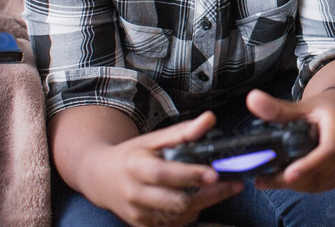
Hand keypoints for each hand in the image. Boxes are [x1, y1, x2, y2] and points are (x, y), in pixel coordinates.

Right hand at [83, 111, 244, 226]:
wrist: (101, 178)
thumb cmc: (132, 155)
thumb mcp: (154, 139)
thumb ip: (182, 132)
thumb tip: (209, 119)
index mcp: (135, 167)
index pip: (165, 175)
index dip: (191, 175)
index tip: (214, 173)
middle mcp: (135, 194)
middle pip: (177, 201)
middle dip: (209, 194)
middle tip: (233, 184)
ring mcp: (138, 214)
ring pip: (179, 216)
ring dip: (206, 203)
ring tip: (224, 189)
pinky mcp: (143, 226)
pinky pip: (175, 224)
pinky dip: (192, 212)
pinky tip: (203, 198)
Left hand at [245, 88, 334, 192]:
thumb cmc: (326, 107)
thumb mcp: (304, 105)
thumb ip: (278, 108)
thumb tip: (252, 99)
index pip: (329, 150)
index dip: (309, 165)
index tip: (288, 174)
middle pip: (322, 172)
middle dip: (291, 179)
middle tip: (263, 180)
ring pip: (322, 183)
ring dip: (296, 184)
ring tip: (270, 179)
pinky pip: (325, 185)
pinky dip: (306, 184)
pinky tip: (289, 179)